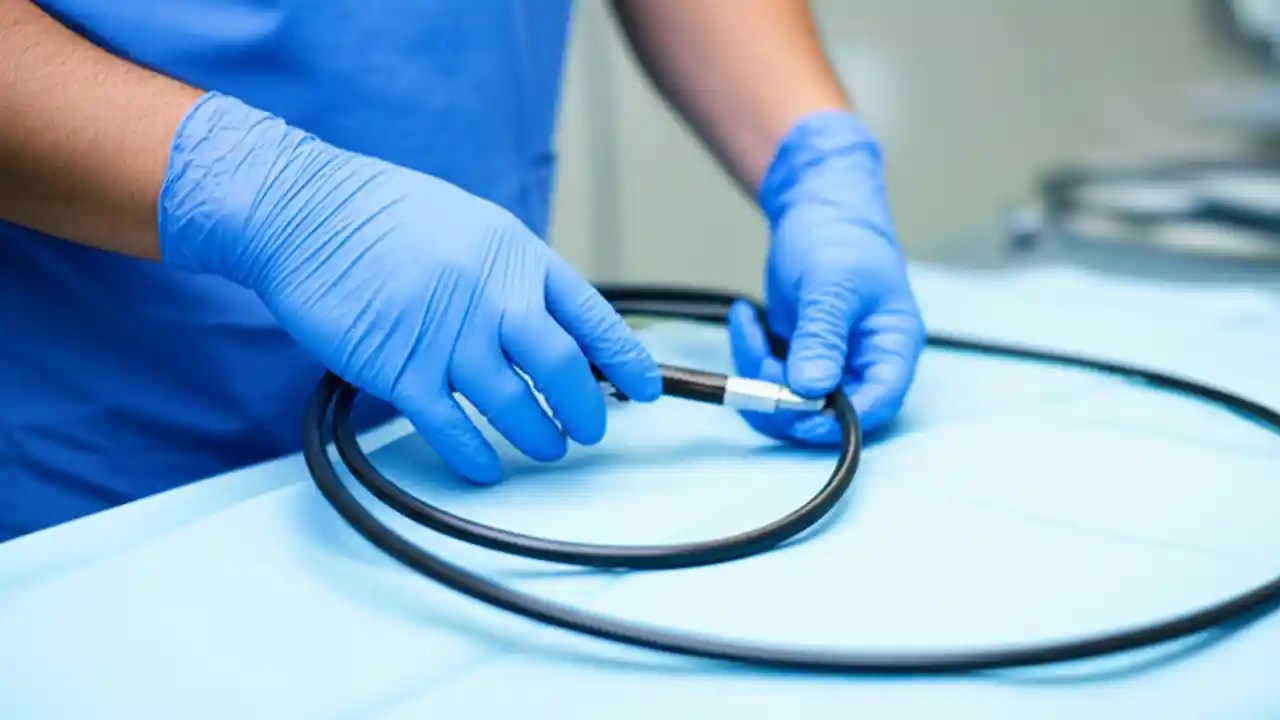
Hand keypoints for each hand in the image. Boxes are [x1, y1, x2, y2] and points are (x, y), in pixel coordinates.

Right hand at [158, 93, 660, 482]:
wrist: (306, 212)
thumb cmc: (385, 213)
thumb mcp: (472, 224)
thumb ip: (513, 273)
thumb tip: (551, 322)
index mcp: (517, 257)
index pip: (591, 316)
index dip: (625, 359)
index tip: (645, 388)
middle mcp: (491, 297)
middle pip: (563, 370)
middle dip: (586, 409)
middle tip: (590, 430)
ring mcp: (446, 336)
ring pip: (513, 406)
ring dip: (537, 436)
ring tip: (546, 447)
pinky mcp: (400, 370)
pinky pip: (451, 428)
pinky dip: (474, 456)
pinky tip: (485, 468)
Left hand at [730, 111, 924, 443]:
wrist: (816, 207)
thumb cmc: (839, 236)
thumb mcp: (830, 285)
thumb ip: (822, 338)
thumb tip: (811, 389)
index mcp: (892, 347)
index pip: (876, 404)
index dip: (836, 419)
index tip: (795, 409)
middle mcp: (864, 362)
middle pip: (829, 414)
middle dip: (784, 397)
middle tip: (757, 364)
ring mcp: (831, 362)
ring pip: (792, 401)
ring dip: (760, 375)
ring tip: (750, 327)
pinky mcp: (800, 356)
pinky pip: (771, 378)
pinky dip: (750, 357)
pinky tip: (746, 318)